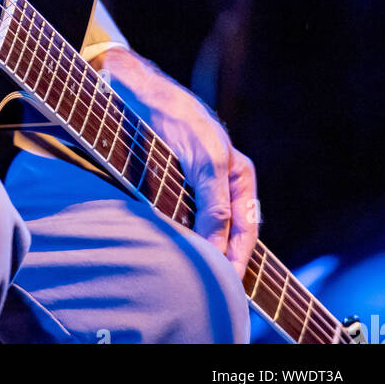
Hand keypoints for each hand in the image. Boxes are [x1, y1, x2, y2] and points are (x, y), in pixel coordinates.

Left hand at [103, 46, 258, 277]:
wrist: (138, 92)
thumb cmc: (176, 117)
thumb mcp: (204, 159)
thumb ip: (215, 201)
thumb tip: (219, 244)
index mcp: (239, 173)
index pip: (246, 226)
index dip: (238, 256)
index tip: (229, 282)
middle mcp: (223, 180)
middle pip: (232, 231)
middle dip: (226, 260)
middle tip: (217, 290)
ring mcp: (200, 182)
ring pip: (208, 226)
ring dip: (205, 250)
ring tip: (200, 279)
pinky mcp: (176, 182)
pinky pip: (186, 216)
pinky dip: (186, 235)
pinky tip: (180, 251)